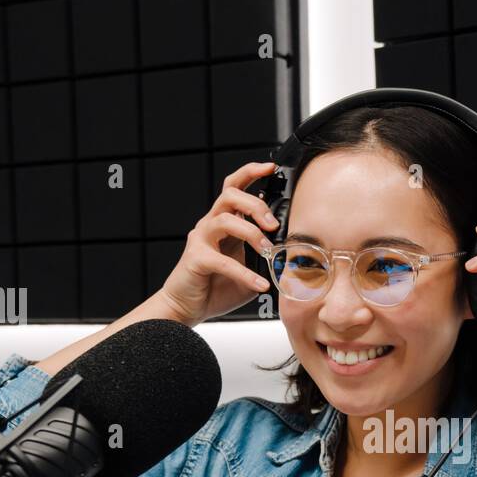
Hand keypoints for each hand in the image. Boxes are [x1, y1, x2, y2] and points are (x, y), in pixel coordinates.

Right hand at [155, 161, 278, 326]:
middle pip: (230, 195)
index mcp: (225, 222)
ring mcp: (201, 239)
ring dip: (252, 234)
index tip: (271, 168)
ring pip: (226, 219)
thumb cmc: (216, 287)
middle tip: (272, 224)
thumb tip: (289, 256)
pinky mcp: (196, 258)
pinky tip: (260, 284)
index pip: (235, 187)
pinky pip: (222, 260)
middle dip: (256, 205)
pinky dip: (245, 273)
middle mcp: (211, 225)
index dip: (251, 173)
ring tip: (267, 252)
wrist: (187, 307)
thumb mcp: (248, 268)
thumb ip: (264, 257)